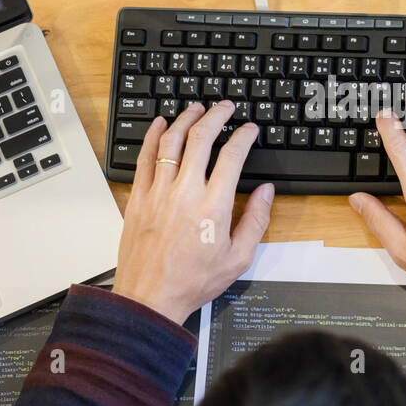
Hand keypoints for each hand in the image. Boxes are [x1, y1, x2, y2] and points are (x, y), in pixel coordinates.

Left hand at [112, 101, 274, 324]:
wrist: (150, 298)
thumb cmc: (192, 282)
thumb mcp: (238, 258)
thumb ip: (256, 221)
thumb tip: (266, 192)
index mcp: (213, 206)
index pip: (232, 156)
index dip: (243, 136)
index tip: (249, 129)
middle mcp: (185, 193)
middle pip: (200, 138)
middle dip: (216, 116)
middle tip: (225, 107)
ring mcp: (158, 193)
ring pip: (171, 141)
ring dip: (185, 119)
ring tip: (196, 108)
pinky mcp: (138, 198)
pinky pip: (145, 158)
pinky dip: (153, 136)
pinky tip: (161, 125)